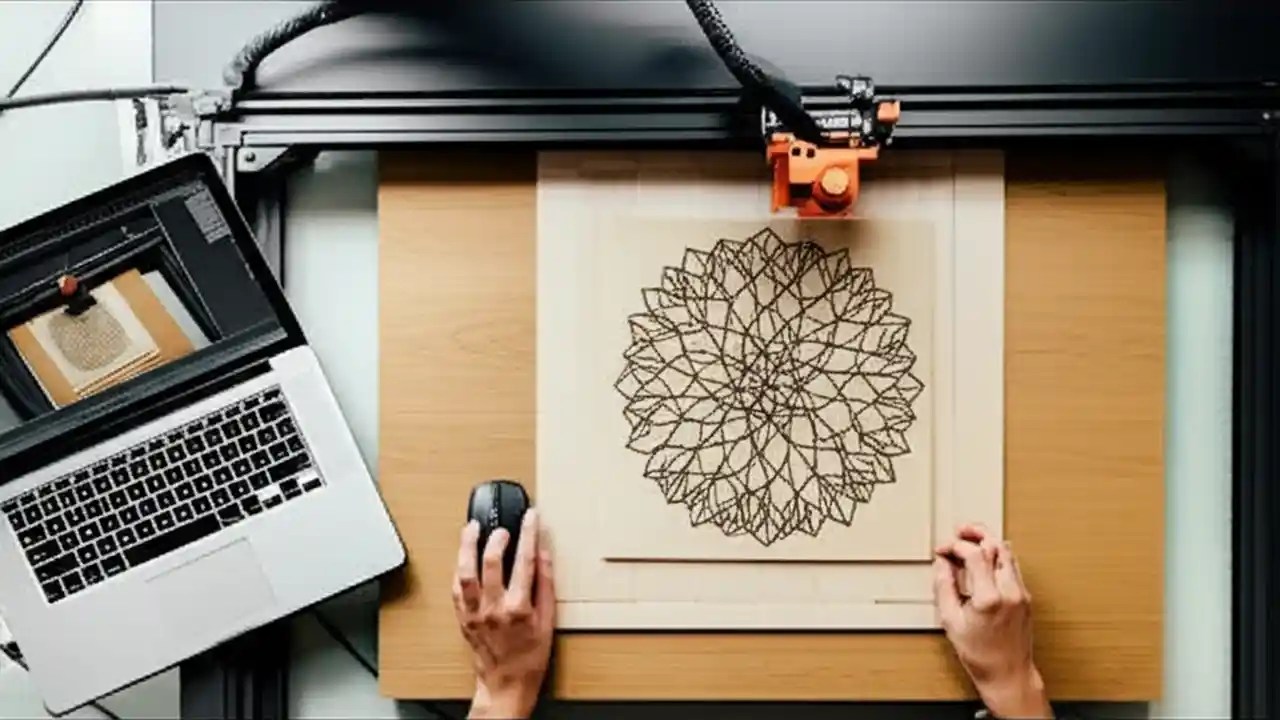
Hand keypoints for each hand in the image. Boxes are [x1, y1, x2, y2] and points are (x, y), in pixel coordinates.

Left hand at [452, 510, 555, 719]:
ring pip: (465, 571)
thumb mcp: (548, 621)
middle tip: (502, 526)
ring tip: (471, 529)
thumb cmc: (530, 657)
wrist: (506, 684)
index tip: (531, 517)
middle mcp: (494, 608)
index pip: (524, 560)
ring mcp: (475, 612)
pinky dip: (459, 568)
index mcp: (519, 608)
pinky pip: (456, 587)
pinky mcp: (463, 617)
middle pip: (491, 561)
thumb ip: (545, 584)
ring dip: (467, 546)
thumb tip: (543, 554)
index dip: (528, 533)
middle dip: (496, 537)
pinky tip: (463, 556)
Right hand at [933, 524, 1051, 718]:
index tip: (944, 550)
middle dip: (976, 533)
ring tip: (971, 542)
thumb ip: (944, 587)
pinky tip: (984, 561)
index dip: (956, 545)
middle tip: (961, 531)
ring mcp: (1021, 593)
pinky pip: (1013, 566)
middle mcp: (1009, 592)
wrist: (1008, 674)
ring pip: (1008, 553)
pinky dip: (997, 557)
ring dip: (988, 543)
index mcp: (989, 598)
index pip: (975, 554)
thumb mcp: (951, 622)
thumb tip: (942, 565)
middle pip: (997, 545)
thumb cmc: (981, 656)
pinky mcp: (1026, 597)